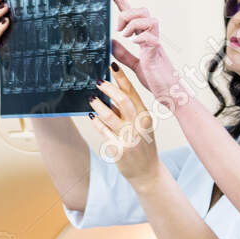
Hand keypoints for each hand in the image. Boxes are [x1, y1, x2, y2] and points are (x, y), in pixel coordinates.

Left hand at [88, 66, 160, 182]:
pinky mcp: (119, 149)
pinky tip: (91, 116)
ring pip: (110, 115)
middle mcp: (139, 125)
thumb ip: (128, 112)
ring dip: (98, 104)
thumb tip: (111, 94)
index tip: (113, 65)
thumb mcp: (141, 126)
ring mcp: (129, 138)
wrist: (147, 172)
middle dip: (108, 88)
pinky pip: (103, 131)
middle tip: (98, 81)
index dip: (122, 78)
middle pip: (122, 100)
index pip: (133, 92)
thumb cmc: (143, 146)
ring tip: (91, 98)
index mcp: (145, 116)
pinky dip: (96, 122)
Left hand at [111, 0, 183, 109]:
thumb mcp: (136, 65)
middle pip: (144, 11)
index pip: (133, 15)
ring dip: (134, 24)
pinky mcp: (157, 56)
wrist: (172, 95)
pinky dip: (141, 38)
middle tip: (118, 30)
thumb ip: (124, 54)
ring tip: (125, 36)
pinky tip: (134, 44)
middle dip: (127, 13)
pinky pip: (151, 39)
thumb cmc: (158, 80)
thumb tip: (111, 42)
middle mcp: (152, 39)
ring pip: (150, 20)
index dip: (121, 0)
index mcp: (145, 40)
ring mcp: (156, 46)